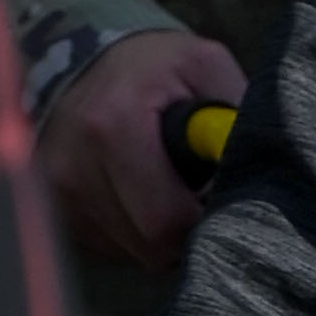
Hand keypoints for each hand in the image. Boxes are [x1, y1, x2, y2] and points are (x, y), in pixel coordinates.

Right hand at [34, 25, 245, 276]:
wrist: (86, 62)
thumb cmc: (156, 66)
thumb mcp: (204, 65)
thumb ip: (236, 111)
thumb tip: (262, 167)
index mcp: (111, 126)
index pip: (165, 221)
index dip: (204, 219)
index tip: (217, 198)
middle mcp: (71, 167)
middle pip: (148, 246)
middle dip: (184, 231)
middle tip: (198, 195)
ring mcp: (54, 194)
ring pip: (130, 252)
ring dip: (157, 233)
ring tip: (165, 186)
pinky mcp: (52, 211)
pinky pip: (108, 247)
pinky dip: (132, 230)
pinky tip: (138, 193)